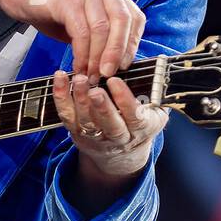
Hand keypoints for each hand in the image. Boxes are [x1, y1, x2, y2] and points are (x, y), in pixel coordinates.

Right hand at [0, 0, 145, 85]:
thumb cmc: (45, 4)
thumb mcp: (78, 17)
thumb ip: (96, 33)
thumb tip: (110, 62)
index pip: (134, 16)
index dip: (132, 43)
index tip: (124, 65)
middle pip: (123, 21)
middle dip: (118, 52)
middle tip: (110, 75)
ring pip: (102, 29)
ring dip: (98, 57)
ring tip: (91, 76)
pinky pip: (81, 32)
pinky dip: (81, 54)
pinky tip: (76, 67)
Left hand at [51, 71, 168, 178]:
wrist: (123, 154)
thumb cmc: (141, 123)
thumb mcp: (156, 113)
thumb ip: (157, 95)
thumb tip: (160, 66)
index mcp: (140, 129)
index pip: (134, 117)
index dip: (125, 100)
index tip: (116, 81)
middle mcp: (118, 137)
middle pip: (109, 125)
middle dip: (101, 107)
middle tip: (94, 89)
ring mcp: (96, 137)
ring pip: (86, 121)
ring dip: (80, 100)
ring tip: (79, 79)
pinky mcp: (77, 134)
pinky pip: (67, 116)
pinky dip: (61, 98)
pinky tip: (60, 78)